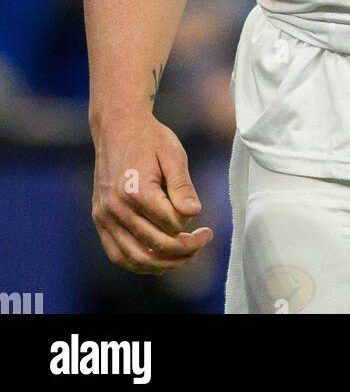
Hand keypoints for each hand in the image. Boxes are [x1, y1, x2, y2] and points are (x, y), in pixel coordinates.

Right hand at [91, 111, 213, 273]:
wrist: (118, 128)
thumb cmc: (149, 139)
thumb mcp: (173, 153)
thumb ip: (182, 185)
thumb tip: (194, 213)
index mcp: (135, 190)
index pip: (170, 224)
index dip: (192, 228)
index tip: (207, 228)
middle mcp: (115, 208)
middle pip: (155, 244)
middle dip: (184, 250)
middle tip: (203, 242)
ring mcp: (104, 216)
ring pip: (135, 258)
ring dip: (163, 264)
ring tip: (185, 257)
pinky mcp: (99, 220)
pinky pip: (116, 254)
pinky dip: (138, 263)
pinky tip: (159, 261)